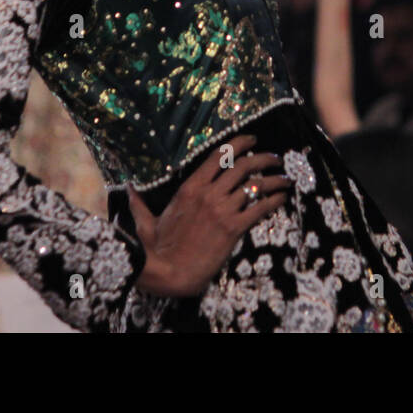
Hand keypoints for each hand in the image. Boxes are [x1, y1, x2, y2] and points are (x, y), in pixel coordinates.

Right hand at [127, 134, 292, 296]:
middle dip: (263, 158)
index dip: (240, 144)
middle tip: (274, 159)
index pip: (220, 155)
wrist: (170, 272)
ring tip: (285, 178)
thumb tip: (127, 188)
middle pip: (242, 166)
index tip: (253, 140)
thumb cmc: (157, 248)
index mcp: (190, 186)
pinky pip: (260, 209)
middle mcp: (208, 193)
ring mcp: (222, 210)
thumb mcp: (147, 220)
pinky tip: (282, 198)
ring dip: (274, 179)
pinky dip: (274, 201)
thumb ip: (139, 202)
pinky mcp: (233, 228)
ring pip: (255, 185)